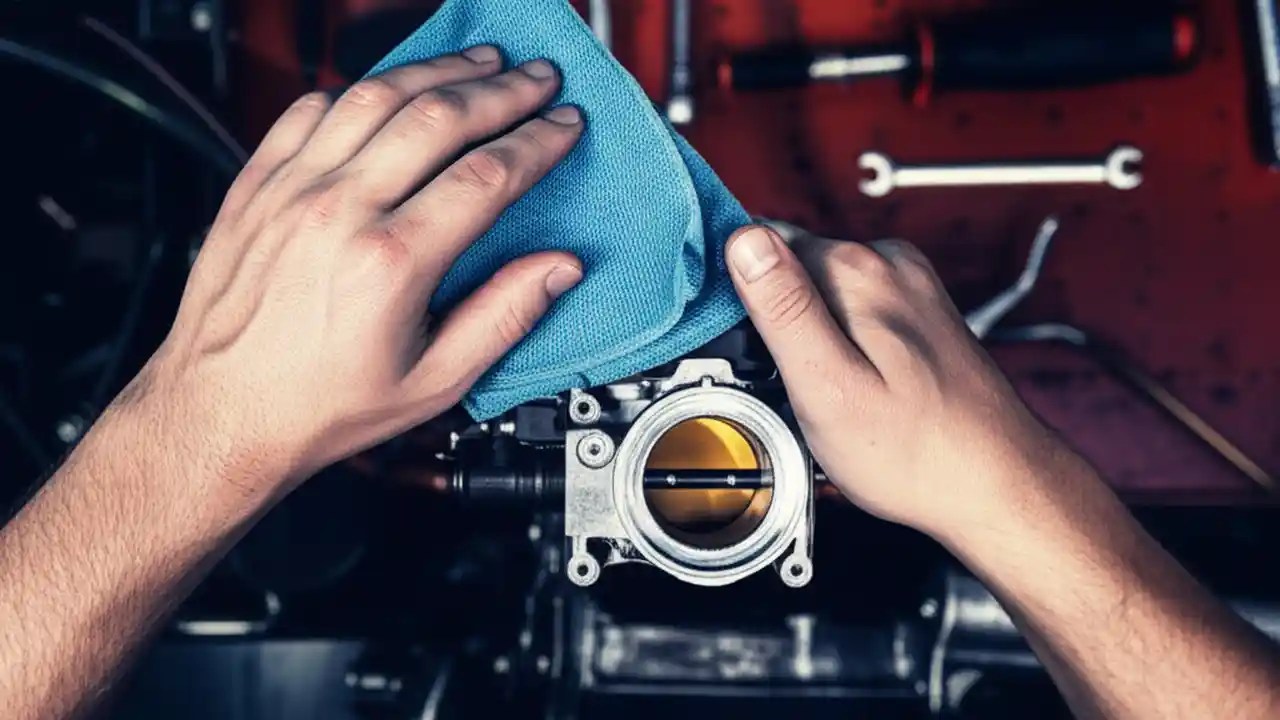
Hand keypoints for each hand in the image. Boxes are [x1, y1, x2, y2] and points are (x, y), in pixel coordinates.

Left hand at [117, 47, 583, 497]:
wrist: (221, 413)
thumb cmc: (320, 406)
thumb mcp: (433, 382)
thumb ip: (503, 317)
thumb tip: (557, 269)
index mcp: (390, 263)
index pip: (485, 176)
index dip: (536, 142)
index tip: (563, 127)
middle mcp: (337, 213)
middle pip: (437, 119)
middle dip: (502, 91)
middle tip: (538, 79)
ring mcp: (291, 191)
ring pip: (375, 96)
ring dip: (437, 70)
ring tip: (480, 61)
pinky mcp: (256, 184)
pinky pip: (309, 109)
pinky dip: (357, 87)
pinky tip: (388, 85)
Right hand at [725, 225, 1071, 537]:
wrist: (997, 484)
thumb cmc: (918, 452)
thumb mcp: (826, 385)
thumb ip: (782, 307)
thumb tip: (743, 238)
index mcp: (857, 272)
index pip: (759, 242)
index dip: (735, 295)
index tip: (745, 346)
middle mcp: (888, 265)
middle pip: (790, 267)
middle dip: (773, 318)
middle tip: (786, 382)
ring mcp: (909, 287)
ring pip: (822, 292)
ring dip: (807, 334)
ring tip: (822, 390)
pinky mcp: (919, 314)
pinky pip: (854, 311)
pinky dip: (839, 343)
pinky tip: (850, 385)